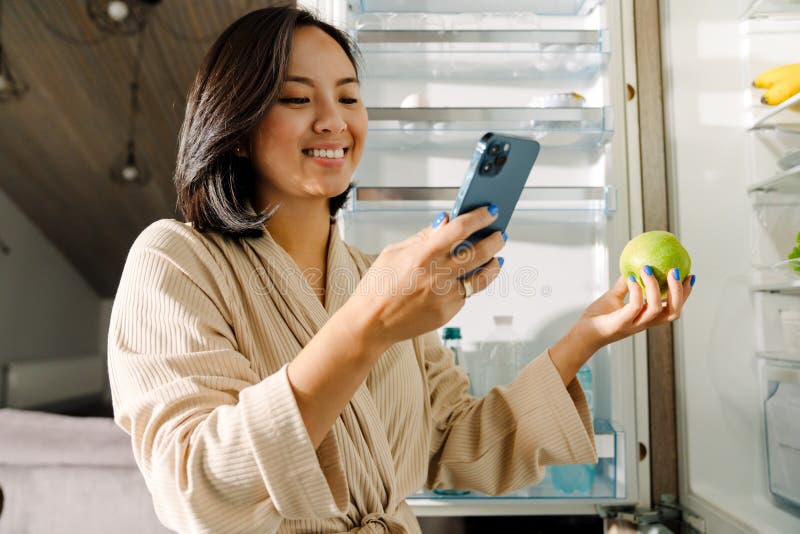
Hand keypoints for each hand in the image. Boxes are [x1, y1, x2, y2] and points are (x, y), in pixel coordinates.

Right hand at [349, 206, 506, 348]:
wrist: (371, 323)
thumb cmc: (378, 286)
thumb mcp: (394, 253)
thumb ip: (422, 237)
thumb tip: (444, 221)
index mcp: (422, 255)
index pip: (459, 229)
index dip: (478, 218)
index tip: (489, 212)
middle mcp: (437, 275)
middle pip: (479, 252)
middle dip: (495, 240)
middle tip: (500, 234)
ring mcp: (445, 296)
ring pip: (482, 276)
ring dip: (493, 264)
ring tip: (496, 257)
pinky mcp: (448, 312)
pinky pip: (467, 294)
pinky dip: (472, 283)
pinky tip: (473, 277)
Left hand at [576, 266, 694, 352]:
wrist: (581, 334)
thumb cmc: (598, 317)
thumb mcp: (614, 297)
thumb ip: (626, 285)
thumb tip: (634, 266)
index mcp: (646, 317)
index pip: (672, 308)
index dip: (685, 294)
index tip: (690, 276)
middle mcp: (644, 323)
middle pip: (672, 312)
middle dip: (679, 292)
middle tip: (677, 271)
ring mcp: (633, 325)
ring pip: (655, 309)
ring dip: (656, 287)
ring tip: (650, 268)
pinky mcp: (620, 324)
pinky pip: (634, 307)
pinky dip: (636, 291)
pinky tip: (633, 278)